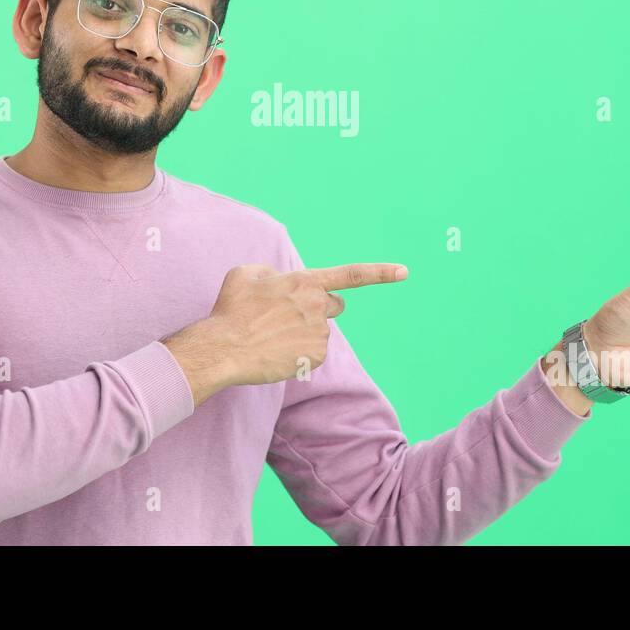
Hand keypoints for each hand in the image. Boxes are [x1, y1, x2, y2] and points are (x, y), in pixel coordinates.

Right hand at [163, 262, 407, 401]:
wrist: (225, 348)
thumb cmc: (232, 310)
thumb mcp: (245, 274)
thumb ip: (272, 272)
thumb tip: (281, 281)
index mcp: (305, 282)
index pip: (351, 275)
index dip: (380, 272)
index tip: (404, 271)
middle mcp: (318, 306)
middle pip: (335, 305)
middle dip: (321, 308)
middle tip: (290, 316)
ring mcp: (319, 334)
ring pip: (319, 331)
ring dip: (302, 332)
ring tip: (270, 336)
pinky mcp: (316, 357)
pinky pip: (314, 353)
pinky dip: (299, 352)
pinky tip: (276, 352)